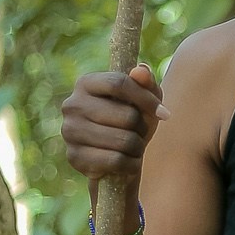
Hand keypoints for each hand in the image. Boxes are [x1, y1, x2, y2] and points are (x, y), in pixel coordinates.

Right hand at [61, 62, 162, 182]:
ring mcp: (70, 131)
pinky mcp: (74, 157)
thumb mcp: (141, 100)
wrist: (111, 159)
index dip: (146, 98)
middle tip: (141, 133)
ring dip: (138, 147)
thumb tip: (141, 70)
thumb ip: (145, 82)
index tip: (164, 113)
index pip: (119, 83)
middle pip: (127, 115)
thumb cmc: (128, 122)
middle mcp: (72, 105)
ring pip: (124, 141)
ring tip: (134, 147)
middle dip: (143, 127)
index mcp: (86, 83)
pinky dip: (131, 164)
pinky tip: (129, 162)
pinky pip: (116, 161)